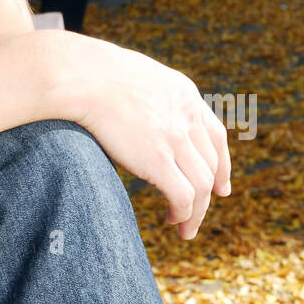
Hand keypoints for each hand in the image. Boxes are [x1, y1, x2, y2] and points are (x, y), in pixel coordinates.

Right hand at [55, 32, 231, 239]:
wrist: (81, 77)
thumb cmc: (91, 75)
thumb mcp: (135, 80)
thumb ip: (147, 101)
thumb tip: (135, 123)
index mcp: (184, 95)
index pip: (216, 136)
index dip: (222, 165)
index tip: (221, 187)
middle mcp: (187, 116)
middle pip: (211, 164)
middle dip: (209, 193)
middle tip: (196, 214)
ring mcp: (175, 137)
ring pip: (202, 185)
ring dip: (196, 212)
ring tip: (185, 228)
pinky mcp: (157, 159)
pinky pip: (183, 196)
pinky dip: (184, 214)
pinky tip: (173, 220)